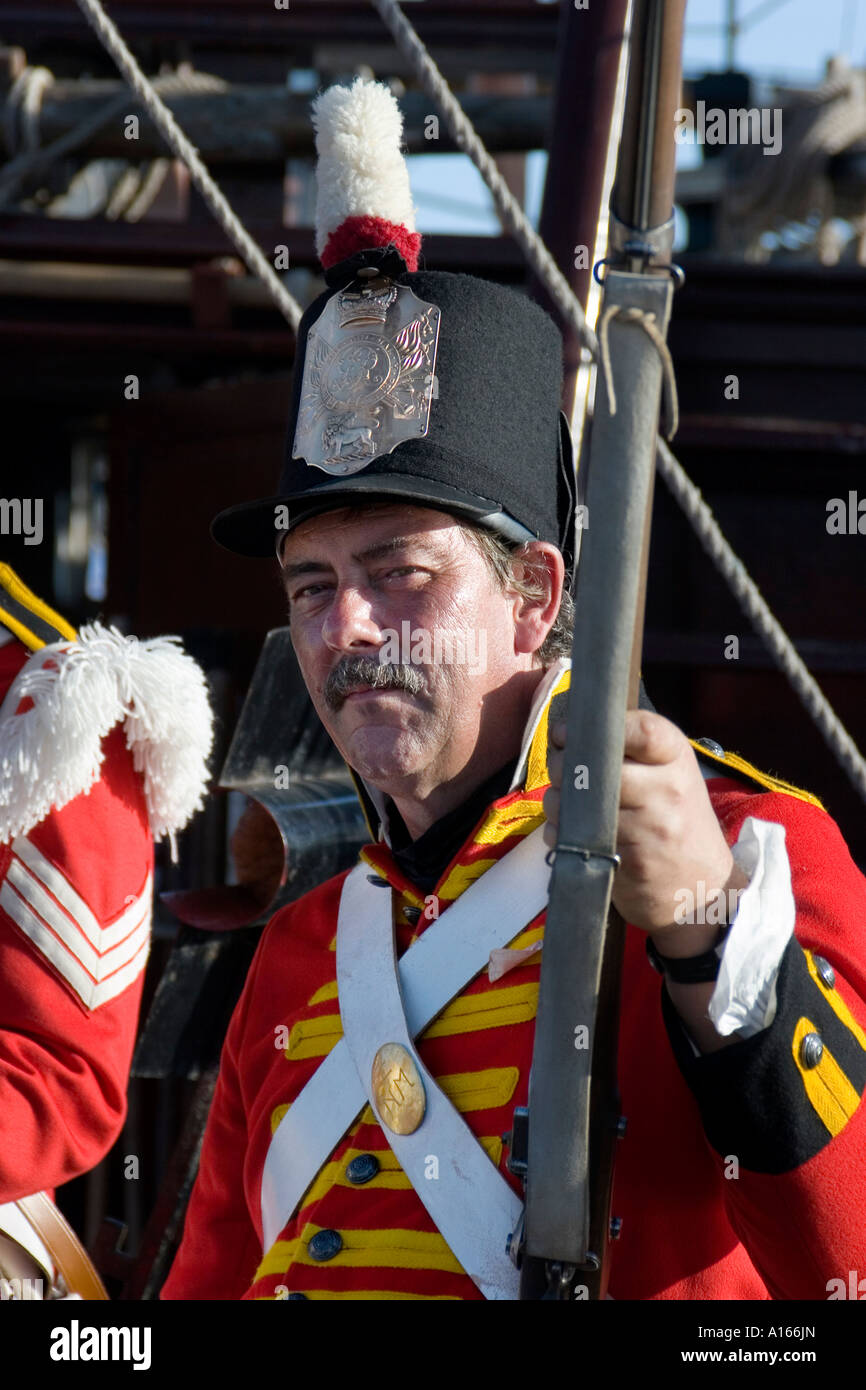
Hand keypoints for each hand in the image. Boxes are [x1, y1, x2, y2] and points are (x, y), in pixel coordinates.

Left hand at [543, 710, 746, 939]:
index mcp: (677, 759)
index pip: (641, 730)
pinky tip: (574, 835)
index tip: (570, 734)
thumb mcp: (669, 775)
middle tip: (560, 771)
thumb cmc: (675, 821)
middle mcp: (668, 791)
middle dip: (564, 767)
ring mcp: (652, 830)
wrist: (702, 887)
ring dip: (558, 803)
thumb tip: (566, 734)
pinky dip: (561, 835)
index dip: (599, 728)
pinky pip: (575, 840)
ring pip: (579, 806)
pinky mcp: (631, 864)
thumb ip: (629, 751)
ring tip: (567, 806)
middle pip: (598, 768)